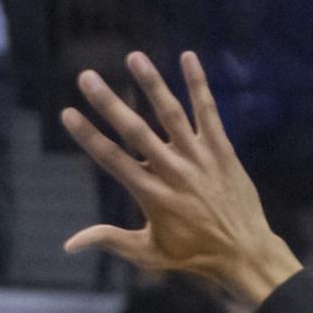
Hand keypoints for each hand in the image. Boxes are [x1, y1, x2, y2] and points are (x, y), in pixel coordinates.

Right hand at [61, 52, 301, 302]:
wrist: (245, 252)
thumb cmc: (194, 255)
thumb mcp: (149, 253)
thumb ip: (110, 241)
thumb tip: (69, 244)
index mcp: (151, 195)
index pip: (112, 159)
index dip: (88, 135)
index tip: (67, 113)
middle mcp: (173, 172)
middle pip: (135, 131)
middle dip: (109, 102)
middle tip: (85, 76)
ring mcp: (199, 158)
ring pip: (172, 114)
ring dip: (152, 84)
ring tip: (134, 57)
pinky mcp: (222, 150)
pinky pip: (209, 112)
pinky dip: (198, 84)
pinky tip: (187, 57)